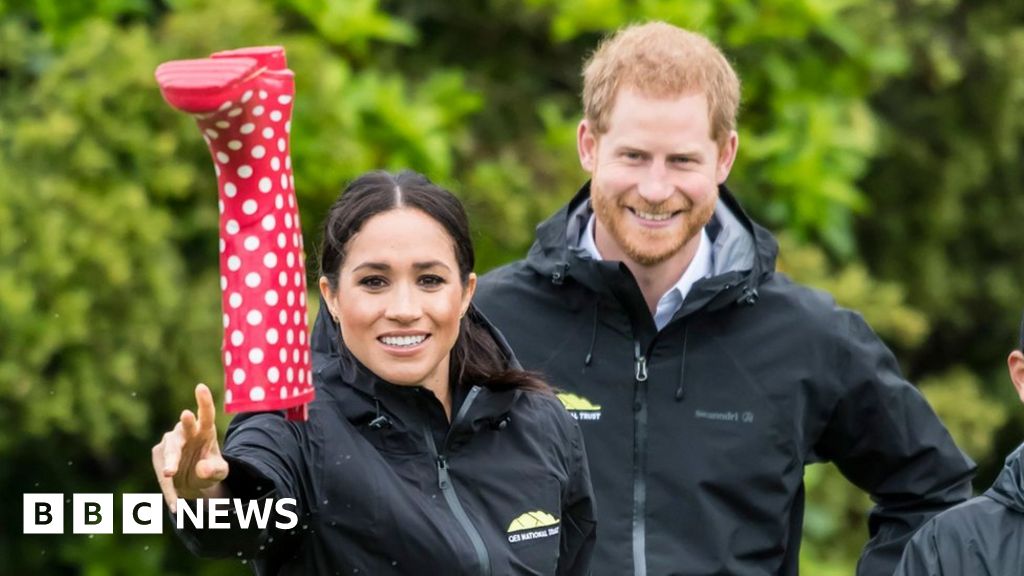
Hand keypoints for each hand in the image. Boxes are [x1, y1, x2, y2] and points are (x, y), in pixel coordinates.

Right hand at [152, 383, 229, 511]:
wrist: (194, 482)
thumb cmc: (209, 469)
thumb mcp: (219, 472)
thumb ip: (215, 470)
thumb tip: (202, 469)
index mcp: (205, 430)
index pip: (206, 414)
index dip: (204, 400)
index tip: (200, 386)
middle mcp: (186, 432)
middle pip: (181, 434)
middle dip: (180, 437)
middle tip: (181, 431)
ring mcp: (170, 442)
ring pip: (167, 453)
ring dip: (169, 466)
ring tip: (172, 480)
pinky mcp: (158, 454)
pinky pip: (162, 473)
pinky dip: (169, 489)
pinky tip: (175, 504)